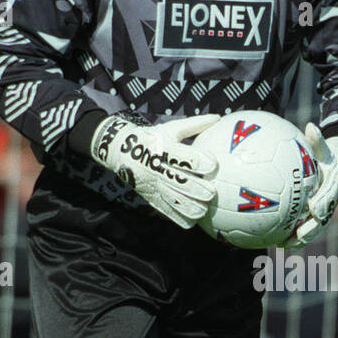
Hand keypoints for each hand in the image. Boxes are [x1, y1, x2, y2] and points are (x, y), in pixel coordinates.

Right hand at [90, 112, 219, 227]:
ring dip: (191, 206)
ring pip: (174, 199)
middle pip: (181, 182)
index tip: (214, 165)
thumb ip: (194, 124)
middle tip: (212, 192)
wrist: (119, 149)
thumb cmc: (152, 137)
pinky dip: (179, 217)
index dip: (202, 162)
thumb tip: (218, 117)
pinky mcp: (149, 196)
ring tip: (204, 209)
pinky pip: (165, 210)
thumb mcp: (170, 128)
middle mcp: (157, 167)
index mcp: (164, 148)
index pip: (186, 158)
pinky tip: (192, 220)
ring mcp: (152, 183)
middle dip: (199, 189)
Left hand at [287, 123, 337, 246]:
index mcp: (334, 185)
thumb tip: (311, 126)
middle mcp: (330, 201)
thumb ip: (318, 140)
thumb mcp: (324, 147)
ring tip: (284, 245)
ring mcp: (324, 211)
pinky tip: (275, 243)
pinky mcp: (315, 217)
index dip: (323, 203)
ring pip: (313, 228)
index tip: (314, 209)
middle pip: (322, 219)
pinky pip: (304, 228)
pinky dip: (292, 237)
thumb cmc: (327, 155)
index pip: (330, 195)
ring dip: (300, 239)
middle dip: (311, 229)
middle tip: (299, 235)